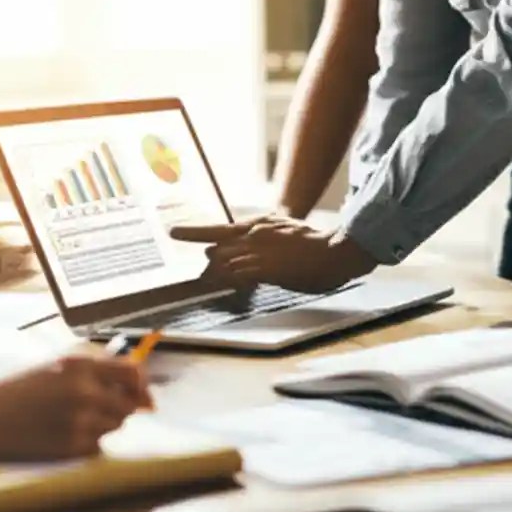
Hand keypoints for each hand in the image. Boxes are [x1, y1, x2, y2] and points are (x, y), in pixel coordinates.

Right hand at [0, 355, 150, 462]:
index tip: (142, 392)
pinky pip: (99, 445)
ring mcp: (81, 423)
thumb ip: (96, 371)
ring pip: (115, 425)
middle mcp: (85, 394)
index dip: (142, 384)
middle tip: (94, 405)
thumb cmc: (19, 390)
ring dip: (103, 422)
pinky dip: (89, 440)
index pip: (133, 374)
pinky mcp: (73, 448)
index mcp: (81, 367)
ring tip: (72, 417)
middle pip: (129, 404)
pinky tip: (63, 432)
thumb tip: (140, 390)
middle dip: (119, 405)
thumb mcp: (57, 367)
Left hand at [171, 215, 377, 293]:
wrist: (336, 249)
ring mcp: (257, 251)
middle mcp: (252, 234)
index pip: (217, 228)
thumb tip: (251, 244)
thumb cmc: (316, 244)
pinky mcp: (263, 268)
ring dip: (215, 275)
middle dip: (208, 262)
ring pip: (221, 263)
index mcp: (258, 224)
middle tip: (201, 271)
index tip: (175, 232)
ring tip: (210, 282)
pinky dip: (228, 283)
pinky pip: (235, 277)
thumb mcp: (286, 230)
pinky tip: (224, 286)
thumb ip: (265, 237)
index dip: (194, 232)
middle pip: (215, 248)